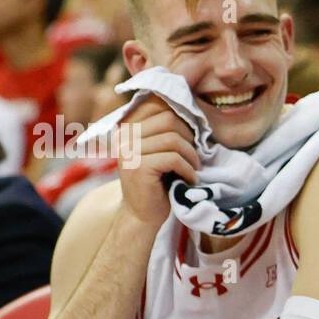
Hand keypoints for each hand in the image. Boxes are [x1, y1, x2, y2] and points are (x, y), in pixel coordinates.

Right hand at [115, 97, 199, 226]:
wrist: (142, 215)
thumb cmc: (156, 181)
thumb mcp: (158, 150)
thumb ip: (164, 129)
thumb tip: (191, 105)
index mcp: (126, 127)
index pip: (157, 104)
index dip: (181, 116)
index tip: (191, 135)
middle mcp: (123, 136)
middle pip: (169, 119)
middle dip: (189, 137)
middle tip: (195, 155)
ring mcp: (129, 151)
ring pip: (174, 139)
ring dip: (191, 155)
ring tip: (193, 168)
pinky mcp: (139, 167)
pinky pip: (174, 158)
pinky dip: (188, 169)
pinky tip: (189, 179)